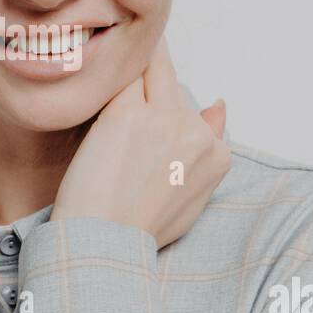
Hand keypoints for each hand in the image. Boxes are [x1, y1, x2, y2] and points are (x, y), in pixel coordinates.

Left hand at [52, 34, 230, 248]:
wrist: (103, 243)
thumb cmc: (138, 228)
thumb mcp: (191, 198)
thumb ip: (209, 152)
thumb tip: (218, 106)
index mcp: (217, 156)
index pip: (194, 112)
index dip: (163, 112)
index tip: (142, 121)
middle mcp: (196, 133)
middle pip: (174, 89)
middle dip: (148, 91)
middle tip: (116, 116)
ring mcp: (164, 118)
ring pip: (154, 69)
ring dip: (131, 75)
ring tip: (104, 107)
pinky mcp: (128, 111)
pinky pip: (124, 76)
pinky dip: (108, 78)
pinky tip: (94, 88)